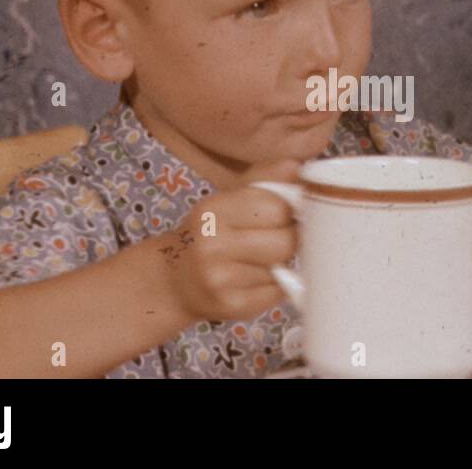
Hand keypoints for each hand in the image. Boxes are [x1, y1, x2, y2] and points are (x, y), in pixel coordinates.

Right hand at [163, 159, 300, 321]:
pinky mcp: (233, 306)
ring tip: (262, 258)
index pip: (277, 206)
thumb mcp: (228, 198)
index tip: (285, 212)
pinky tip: (255, 279)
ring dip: (281, 263)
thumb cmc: (209, 233)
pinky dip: (275, 286)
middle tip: (277, 237)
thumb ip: (264, 178)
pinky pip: (277, 293)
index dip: (289, 210)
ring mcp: (221, 279)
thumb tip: (297, 165)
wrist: (174, 280)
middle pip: (286, 241)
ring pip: (283, 268)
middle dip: (290, 238)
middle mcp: (213, 245)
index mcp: (213, 210)